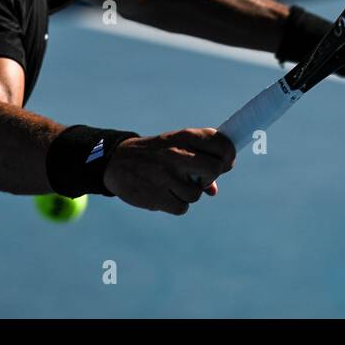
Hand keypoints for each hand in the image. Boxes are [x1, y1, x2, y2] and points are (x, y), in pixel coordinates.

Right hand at [102, 128, 235, 214]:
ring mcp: (167, 175)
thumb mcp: (176, 145)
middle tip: (200, 177)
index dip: (228, 156)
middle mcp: (177, 153)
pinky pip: (182, 207)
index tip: (225, 163)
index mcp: (185, 136)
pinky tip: (162, 193)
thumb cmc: (155, 154)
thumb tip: (214, 191)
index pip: (222, 143)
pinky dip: (176, 204)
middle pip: (215, 169)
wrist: (116, 162)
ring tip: (171, 184)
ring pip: (197, 194)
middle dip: (211, 177)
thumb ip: (199, 159)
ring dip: (188, 193)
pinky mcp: (158, 196)